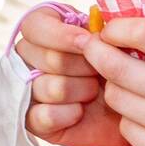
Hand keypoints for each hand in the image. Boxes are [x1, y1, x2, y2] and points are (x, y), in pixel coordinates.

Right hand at [16, 6, 125, 145]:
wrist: (120, 107)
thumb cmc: (109, 66)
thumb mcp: (106, 42)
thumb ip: (95, 32)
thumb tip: (91, 35)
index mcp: (39, 29)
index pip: (34, 27)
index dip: (62, 36)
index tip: (87, 42)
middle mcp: (24, 55)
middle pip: (48, 58)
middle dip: (83, 67)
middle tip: (98, 71)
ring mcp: (24, 86)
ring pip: (49, 87)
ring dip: (81, 91)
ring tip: (92, 92)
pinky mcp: (30, 118)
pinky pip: (43, 116)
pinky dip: (68, 114)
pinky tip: (79, 111)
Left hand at [76, 17, 144, 145]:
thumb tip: (109, 17)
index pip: (144, 32)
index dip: (118, 28)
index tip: (108, 31)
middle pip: (117, 67)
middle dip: (99, 55)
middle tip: (95, 50)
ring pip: (115, 95)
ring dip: (114, 88)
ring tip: (130, 86)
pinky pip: (126, 127)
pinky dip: (129, 119)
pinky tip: (143, 115)